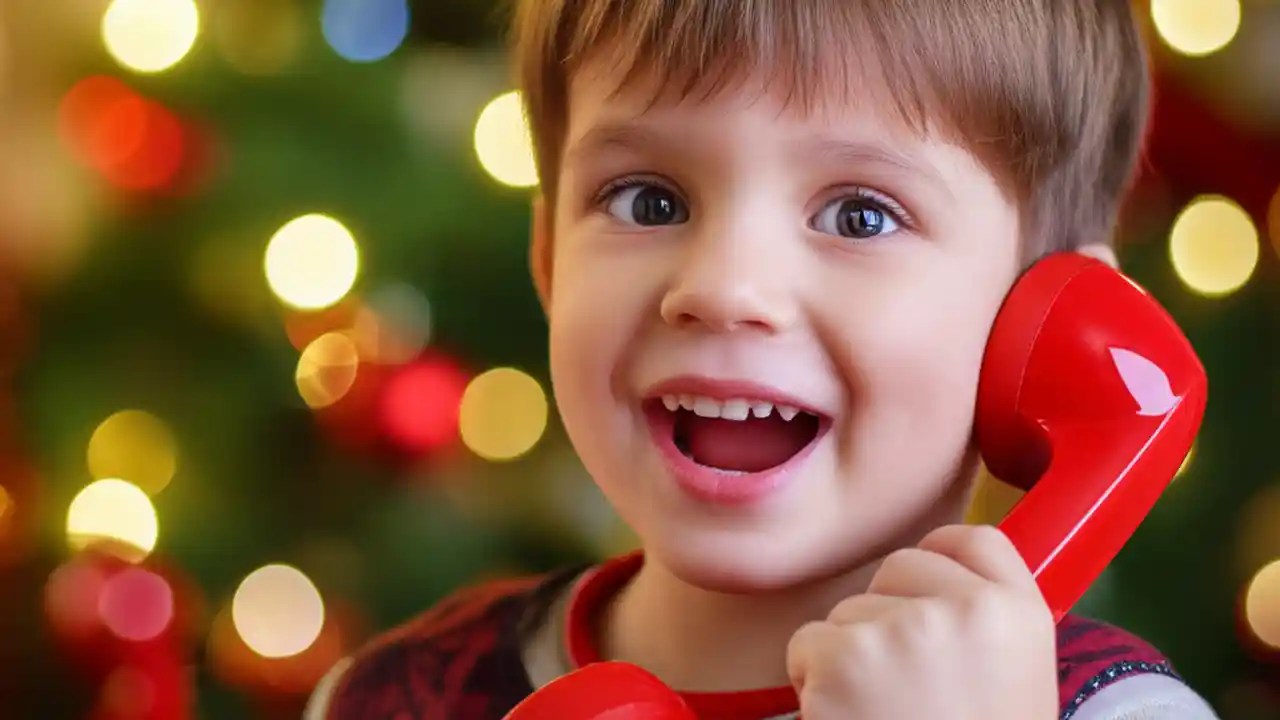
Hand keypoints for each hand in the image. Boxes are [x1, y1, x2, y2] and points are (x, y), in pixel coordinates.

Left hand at [786, 524, 1057, 719]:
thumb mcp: (1013, 686)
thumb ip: (982, 629)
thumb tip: (935, 590)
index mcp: (1020, 615)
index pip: (973, 540)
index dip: (939, 558)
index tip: (923, 589)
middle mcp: (965, 609)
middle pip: (898, 567)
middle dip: (883, 612)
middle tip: (899, 684)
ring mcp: (901, 628)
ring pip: (846, 610)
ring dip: (847, 655)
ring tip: (880, 714)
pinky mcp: (843, 656)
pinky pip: (806, 643)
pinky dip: (812, 681)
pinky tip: (848, 719)